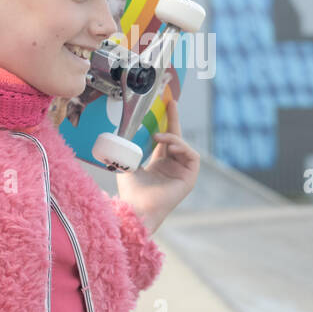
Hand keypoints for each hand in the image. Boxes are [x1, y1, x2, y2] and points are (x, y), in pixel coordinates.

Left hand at [115, 95, 199, 234]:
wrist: (136, 208)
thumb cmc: (130, 192)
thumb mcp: (127, 164)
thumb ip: (128, 149)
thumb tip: (120, 131)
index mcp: (158, 164)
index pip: (164, 139)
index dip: (164, 123)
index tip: (163, 107)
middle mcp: (171, 167)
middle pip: (176, 138)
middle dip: (174, 119)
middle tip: (171, 102)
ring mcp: (181, 172)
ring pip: (183, 146)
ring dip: (173, 137)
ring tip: (159, 136)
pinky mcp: (189, 178)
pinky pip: (192, 156)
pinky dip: (181, 147)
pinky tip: (169, 146)